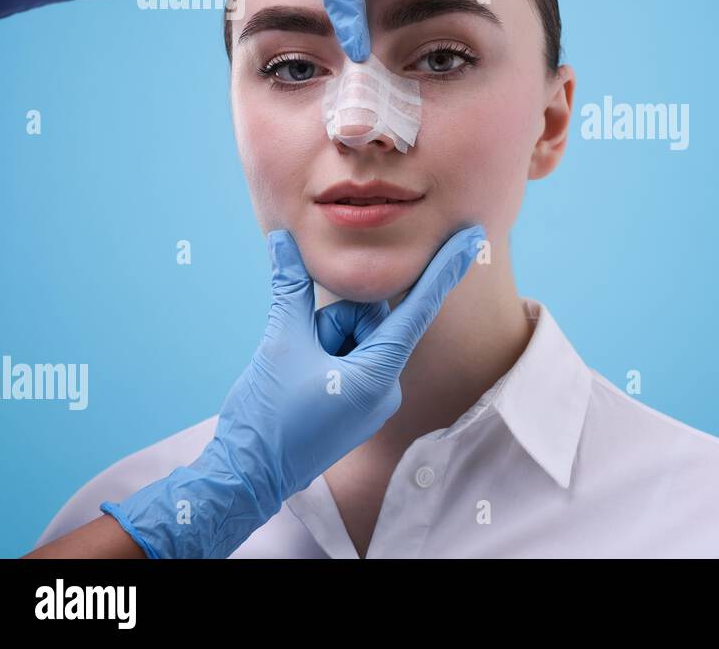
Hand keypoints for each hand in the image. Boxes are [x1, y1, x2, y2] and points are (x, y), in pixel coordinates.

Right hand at [99, 223, 484, 557]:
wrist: (245, 479)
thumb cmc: (266, 418)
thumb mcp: (280, 343)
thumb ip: (290, 289)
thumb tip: (284, 241)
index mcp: (379, 375)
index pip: (418, 309)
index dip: (445, 269)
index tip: (473, 240)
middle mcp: (386, 389)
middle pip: (369, 322)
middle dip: (331, 324)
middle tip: (300, 355)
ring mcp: (374, 401)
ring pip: (355, 339)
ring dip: (322, 341)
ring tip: (297, 376)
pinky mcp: (358, 407)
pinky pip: (348, 361)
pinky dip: (323, 358)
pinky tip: (301, 384)